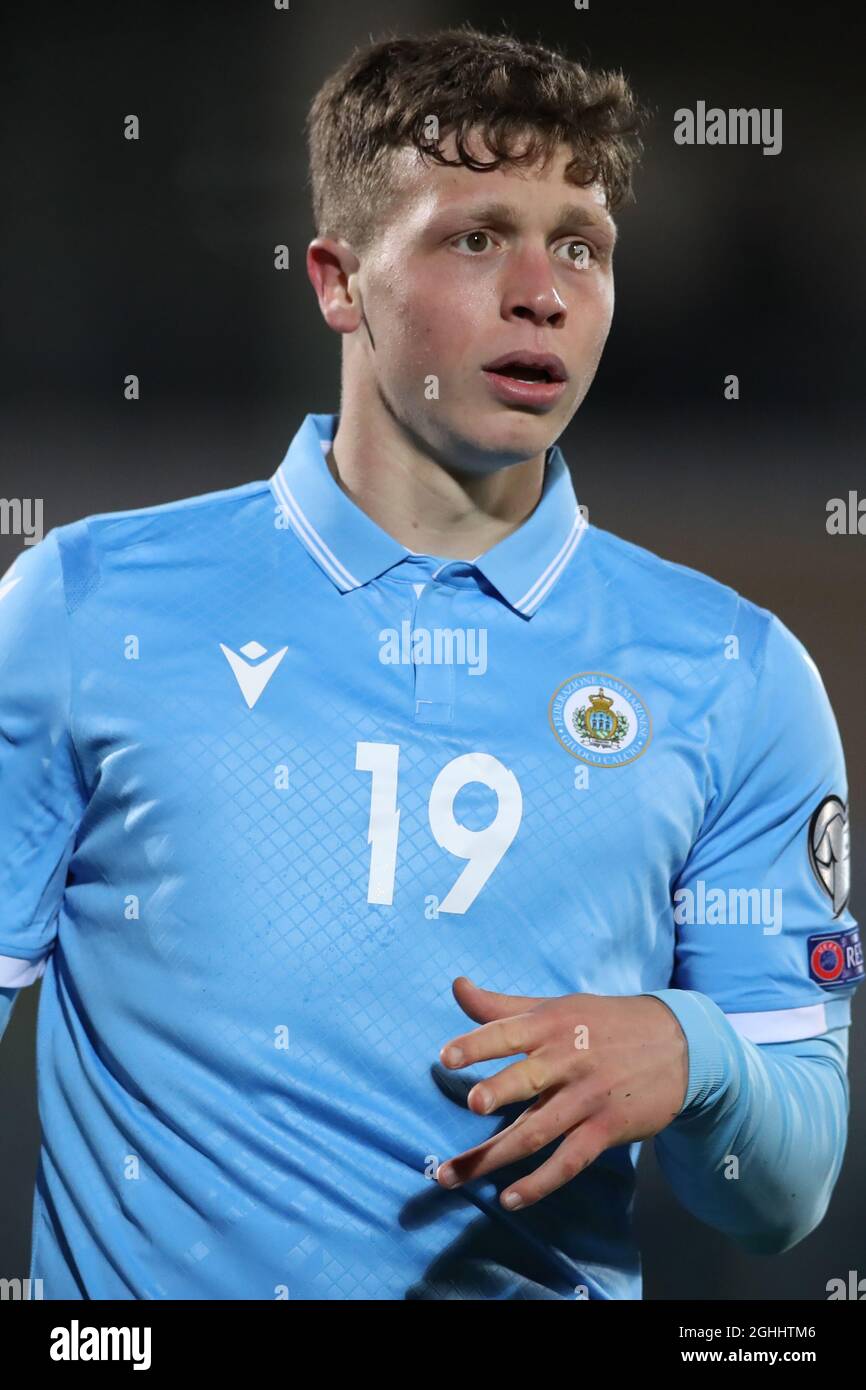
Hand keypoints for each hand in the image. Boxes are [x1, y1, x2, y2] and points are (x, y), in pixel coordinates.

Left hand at [435, 978, 688, 1209]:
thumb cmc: (602, 1023)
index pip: (507, 1032)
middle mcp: (566, 1060)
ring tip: (452, 1175)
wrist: (678, 1045)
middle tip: (473, 1104)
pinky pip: (568, 1161)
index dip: (477, 1043)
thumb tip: (456, 986)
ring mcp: (587, 1098)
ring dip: (494, 1156)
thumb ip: (501, 1006)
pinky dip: (539, 1183)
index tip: (445, 1057)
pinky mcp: (605, 1129)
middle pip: (526, 1080)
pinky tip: (510, 1199)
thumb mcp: (555, 1006)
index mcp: (549, 1025)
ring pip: (537, 1131)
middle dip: (499, 1092)